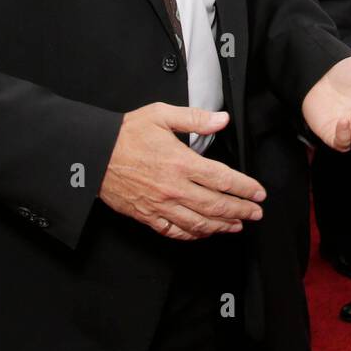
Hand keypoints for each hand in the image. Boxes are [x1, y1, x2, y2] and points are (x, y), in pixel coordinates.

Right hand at [99, 104, 263, 240]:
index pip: (223, 179)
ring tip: (237, 225)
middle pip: (216, 205)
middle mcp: (174, 188)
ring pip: (199, 223)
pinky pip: (175, 231)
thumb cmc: (125, 134)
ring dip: (222, 226)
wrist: (93, 155)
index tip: (258, 193)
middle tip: (256, 213)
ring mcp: (161, 205)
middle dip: (241, 210)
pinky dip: (194, 235)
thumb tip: (222, 119)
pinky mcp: (148, 216)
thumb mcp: (161, 115)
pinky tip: (204, 232)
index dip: (245, 188)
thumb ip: (195, 118)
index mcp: (181, 162)